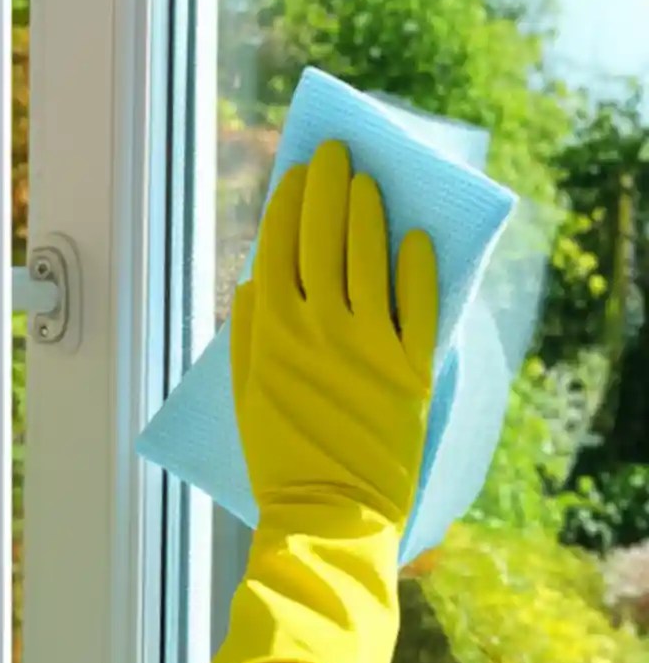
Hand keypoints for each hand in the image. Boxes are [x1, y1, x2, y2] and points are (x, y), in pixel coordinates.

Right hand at [187, 140, 437, 662]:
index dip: (287, 204)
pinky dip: (415, 268)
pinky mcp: (409, 368)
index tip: (294, 172)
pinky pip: (416, 305)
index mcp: (273, 331)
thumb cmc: (278, 457)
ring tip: (368, 181)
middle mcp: (321, 326)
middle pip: (324, 238)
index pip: (280, 247)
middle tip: (336, 152)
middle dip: (327, 187)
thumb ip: (247, 334)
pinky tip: (412, 237)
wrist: (329, 511)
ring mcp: (368, 344)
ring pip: (368, 259)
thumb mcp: (245, 394)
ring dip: (366, 213)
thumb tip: (253, 279)